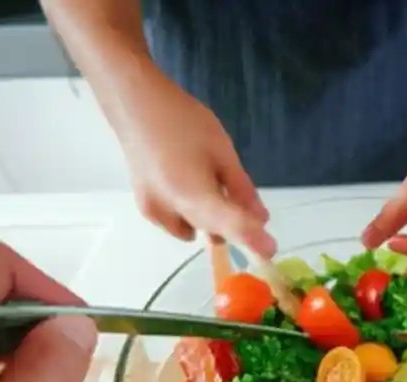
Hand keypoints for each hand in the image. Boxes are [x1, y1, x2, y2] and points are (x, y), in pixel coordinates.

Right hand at [118, 72, 274, 256]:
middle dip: (234, 224)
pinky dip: (192, 214)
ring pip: (197, 229)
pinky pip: (179, 223)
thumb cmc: (183, 121)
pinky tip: (188, 185)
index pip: (229, 226)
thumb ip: (241, 189)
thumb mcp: (222, 151)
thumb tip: (261, 219)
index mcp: (192, 194)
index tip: (270, 249)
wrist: (136, 106)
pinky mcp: (147, 210)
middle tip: (246, 204)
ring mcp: (155, 214)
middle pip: (213, 231)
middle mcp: (170, 212)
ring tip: (208, 181)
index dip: (253, 241)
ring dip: (212, 219)